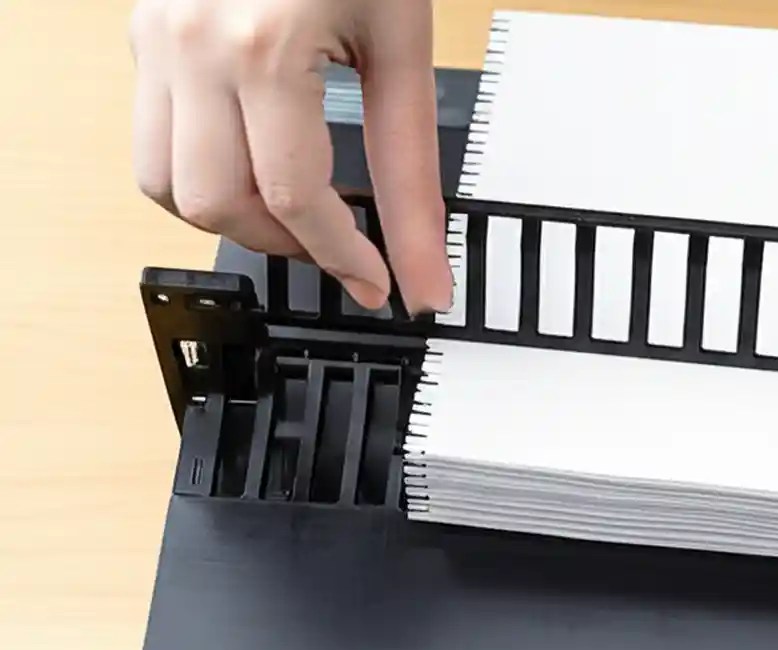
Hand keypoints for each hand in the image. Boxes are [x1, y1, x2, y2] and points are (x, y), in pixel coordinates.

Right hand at [128, 0, 452, 312]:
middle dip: (288, 243)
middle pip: (215, 204)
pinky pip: (151, 138)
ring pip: (163, 183)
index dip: (342, 256)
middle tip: (343, 244)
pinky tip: (255, 161)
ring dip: (233, 217)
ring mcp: (155, 36)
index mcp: (261, 45)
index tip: (378, 282)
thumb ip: (414, 174)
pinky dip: (202, 173)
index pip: (290, 196)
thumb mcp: (403, 52)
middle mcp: (190, 43)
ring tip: (296, 211)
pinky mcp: (144, 33)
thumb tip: (427, 271)